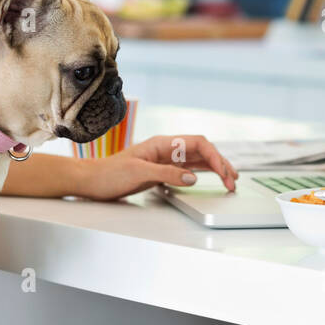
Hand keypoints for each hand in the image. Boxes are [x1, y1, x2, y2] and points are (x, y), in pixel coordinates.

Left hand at [75, 134, 238, 201]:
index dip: (214, 157)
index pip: (198, 143)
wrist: (92, 181)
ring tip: (229, 180)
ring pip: (197, 160)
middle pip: (202, 150)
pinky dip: (202, 173)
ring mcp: (165, 159)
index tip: (224, 173)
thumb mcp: (139, 173)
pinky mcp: (161, 170)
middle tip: (233, 180)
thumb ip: (167, 174)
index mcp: (163, 143)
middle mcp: (166, 149)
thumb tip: (192, 177)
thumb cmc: (110, 174)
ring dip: (214, 168)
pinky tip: (209, 178)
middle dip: (220, 163)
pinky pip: (188, 169)